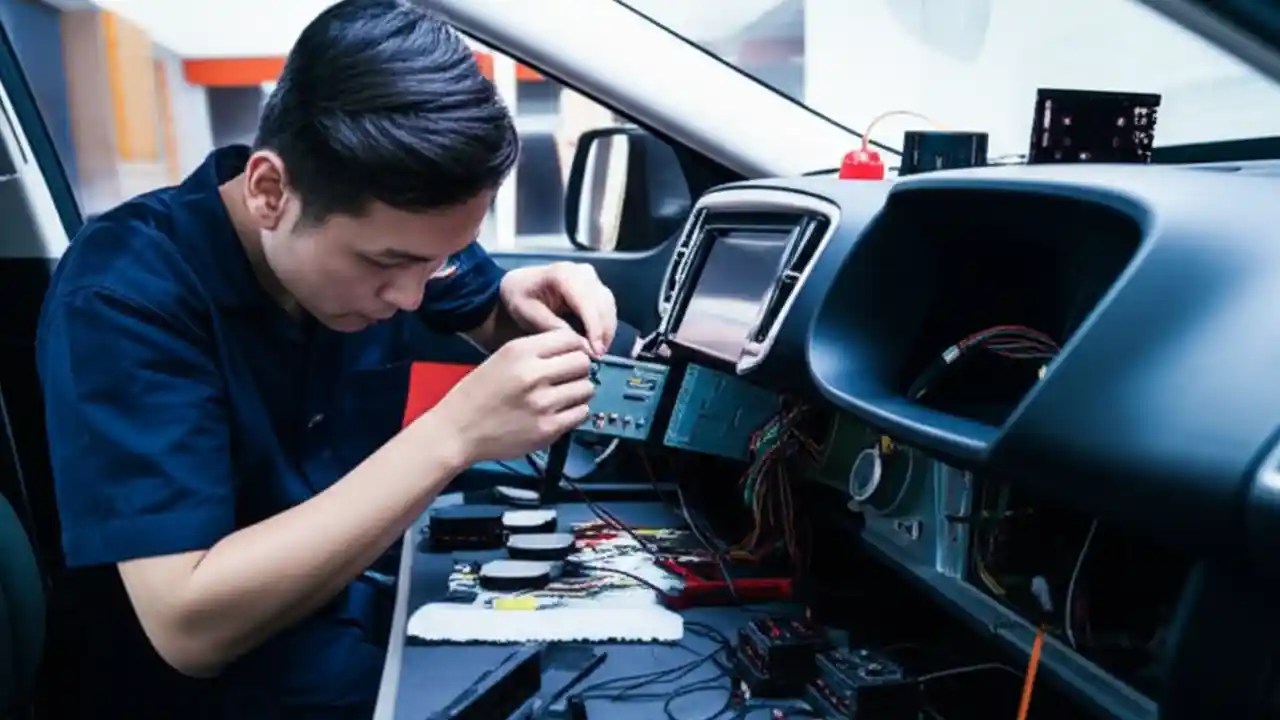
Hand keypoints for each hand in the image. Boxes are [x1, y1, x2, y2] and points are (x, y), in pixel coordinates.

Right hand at [433, 328, 593, 464]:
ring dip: (578, 392)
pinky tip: (559, 412)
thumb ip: (537, 351)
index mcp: (520, 351)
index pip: (570, 338)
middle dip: (579, 369)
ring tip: (562, 396)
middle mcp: (533, 374)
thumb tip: (577, 349)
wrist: (457, 431)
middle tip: (567, 378)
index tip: (570, 356)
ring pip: (586, 388)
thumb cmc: (478, 393)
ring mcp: (543, 403)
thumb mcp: (502, 358)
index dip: (575, 347)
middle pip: (583, 363)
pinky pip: (581, 412)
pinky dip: (574, 412)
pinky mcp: (548, 429)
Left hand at [500, 262, 617, 355]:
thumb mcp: (529, 314)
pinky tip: (599, 341)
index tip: (596, 353)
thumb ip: (555, 328)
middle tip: (598, 358)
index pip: (586, 302)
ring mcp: (591, 276)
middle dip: (604, 332)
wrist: (520, 284)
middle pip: (602, 303)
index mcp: (562, 274)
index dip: (595, 329)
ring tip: (599, 352)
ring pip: (608, 305)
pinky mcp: (595, 285)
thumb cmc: (520, 298)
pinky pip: (607, 306)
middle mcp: (581, 271)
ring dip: (608, 330)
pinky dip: (606, 324)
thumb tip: (584, 347)